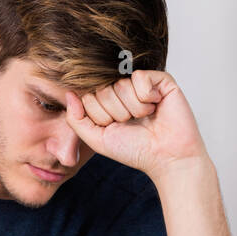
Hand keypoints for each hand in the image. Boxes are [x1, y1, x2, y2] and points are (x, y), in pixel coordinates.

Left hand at [64, 70, 206, 180]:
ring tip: (147, 117)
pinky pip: (140, 77)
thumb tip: (69, 94)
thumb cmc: (134, 149)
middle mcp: (122, 89)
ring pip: (122, 85)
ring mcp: (141, 83)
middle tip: (133, 123)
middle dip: (117, 113)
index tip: (116, 128)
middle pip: (104, 90)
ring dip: (134, 109)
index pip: (88, 97)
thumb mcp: (96, 138)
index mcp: (106, 101)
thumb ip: (76, 118)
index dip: (101, 117)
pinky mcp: (161, 80)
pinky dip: (146, 97)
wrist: (167, 158)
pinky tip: (156, 105)